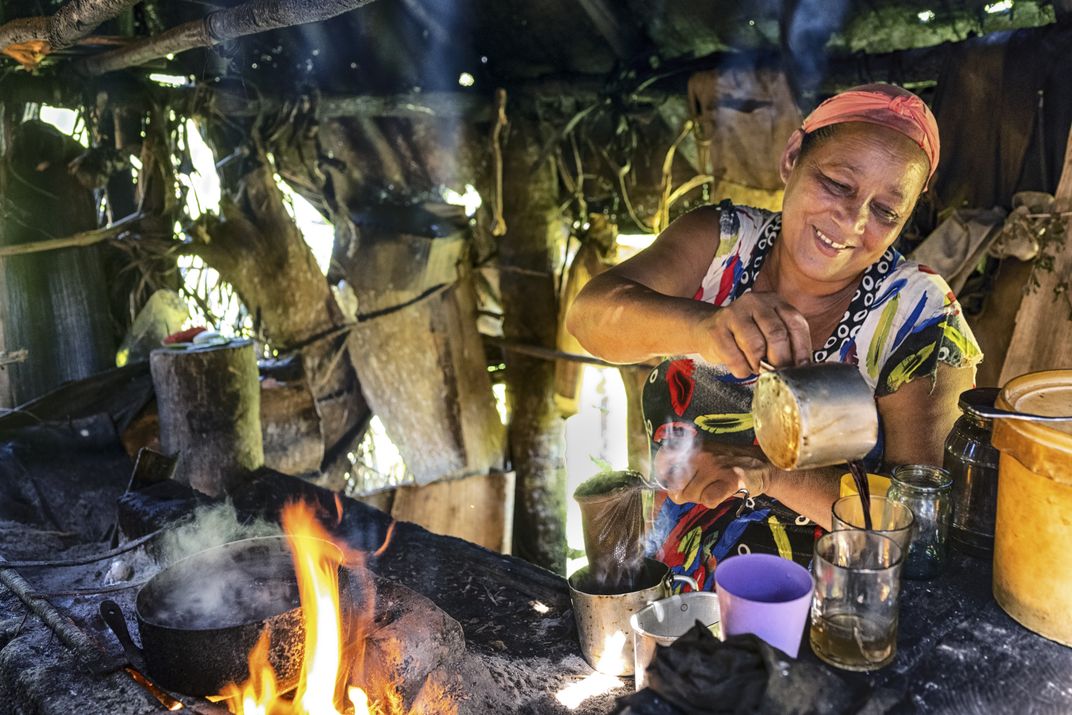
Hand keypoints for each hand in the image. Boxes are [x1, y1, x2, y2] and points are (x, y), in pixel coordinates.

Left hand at [654, 435, 772, 507]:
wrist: (762, 464)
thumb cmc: (728, 463)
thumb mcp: (705, 455)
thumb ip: (684, 466)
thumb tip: (665, 487)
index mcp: (693, 447)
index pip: (663, 458)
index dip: (661, 474)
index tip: (669, 482)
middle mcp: (702, 454)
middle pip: (676, 487)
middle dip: (685, 494)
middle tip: (700, 489)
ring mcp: (716, 466)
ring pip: (692, 496)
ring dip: (701, 498)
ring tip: (714, 488)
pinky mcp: (731, 480)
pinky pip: (709, 500)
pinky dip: (713, 502)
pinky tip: (721, 494)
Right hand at [690, 292, 811, 377]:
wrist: (705, 328)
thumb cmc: (743, 334)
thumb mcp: (768, 330)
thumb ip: (787, 342)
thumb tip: (805, 367)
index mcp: (774, 301)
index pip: (796, 324)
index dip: (801, 349)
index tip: (800, 368)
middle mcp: (754, 302)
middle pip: (776, 334)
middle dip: (780, 360)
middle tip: (778, 372)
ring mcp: (733, 314)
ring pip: (756, 347)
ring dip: (758, 366)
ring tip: (756, 367)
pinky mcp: (716, 330)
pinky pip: (735, 358)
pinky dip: (742, 370)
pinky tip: (741, 366)